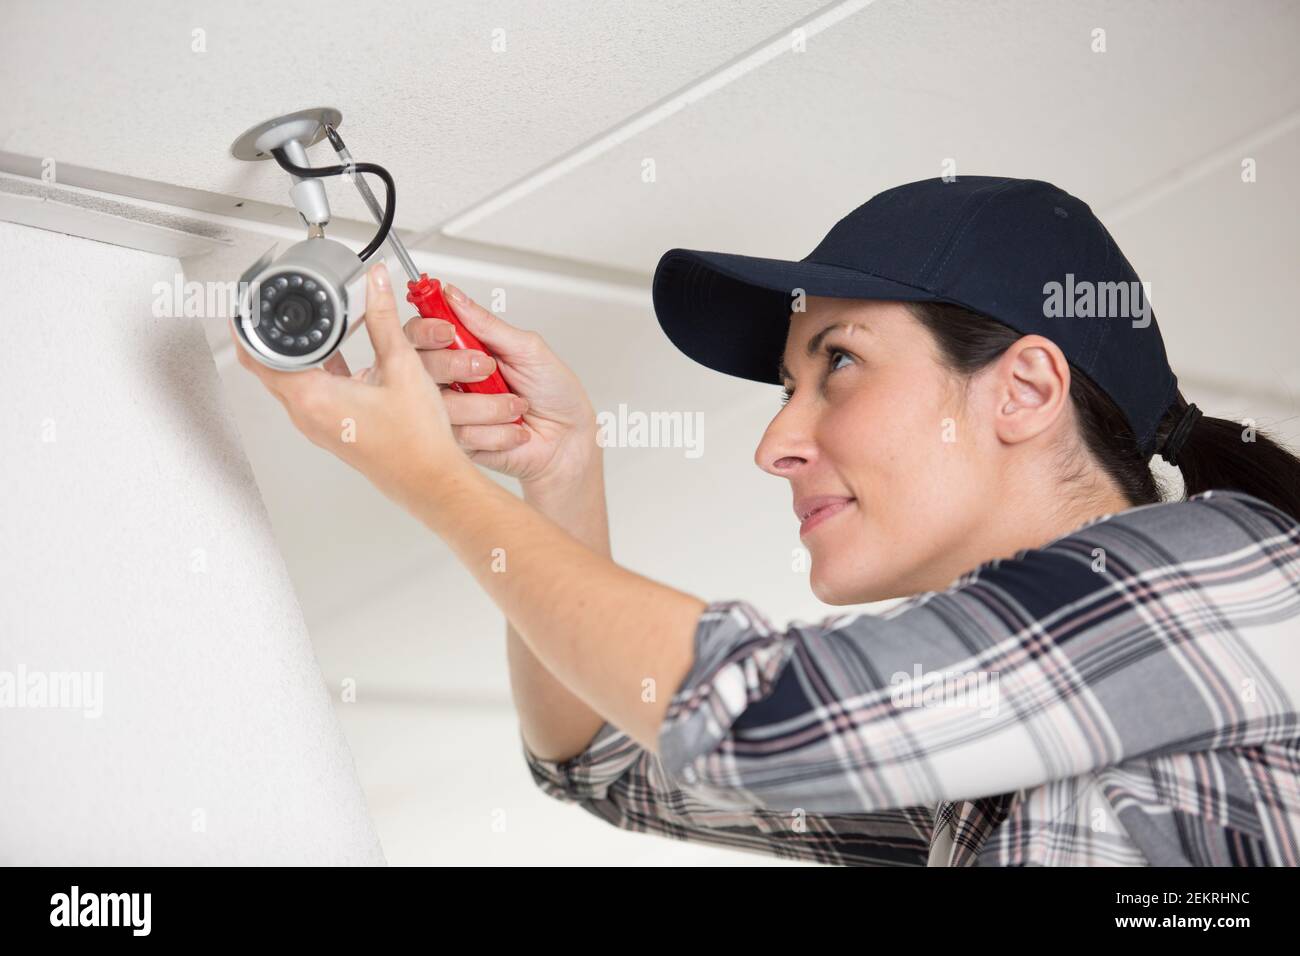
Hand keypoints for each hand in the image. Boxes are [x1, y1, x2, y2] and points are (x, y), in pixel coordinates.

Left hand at [231, 262, 469, 509]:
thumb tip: (376, 284)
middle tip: (269, 308)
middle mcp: (307, 415)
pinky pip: (311, 393)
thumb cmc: (416, 442)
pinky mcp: (332, 429)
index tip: (248, 304)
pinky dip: (314, 371)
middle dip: (265, 334)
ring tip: (306, 327)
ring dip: (292, 353)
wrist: (432, 480)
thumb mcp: (402, 366)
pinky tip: (338, 356)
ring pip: (289, 380)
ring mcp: (318, 425)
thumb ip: (384, 318)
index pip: (257, 354)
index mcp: (312, 397)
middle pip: (267, 367)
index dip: (247, 324)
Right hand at [402, 283, 598, 486]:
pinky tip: (513, 428)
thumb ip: (487, 325)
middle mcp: (452, 379)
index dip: (425, 330)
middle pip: (419, 368)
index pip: (421, 334)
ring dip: (488, 405)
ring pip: (442, 405)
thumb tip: (453, 295)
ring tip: (516, 405)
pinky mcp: (459, 442)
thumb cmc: (554, 391)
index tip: (446, 332)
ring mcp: (453, 412)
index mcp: (464, 349)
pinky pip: (461, 434)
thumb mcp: (527, 349)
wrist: (569, 438)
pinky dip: (496, 430)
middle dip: (455, 365)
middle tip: (487, 368)